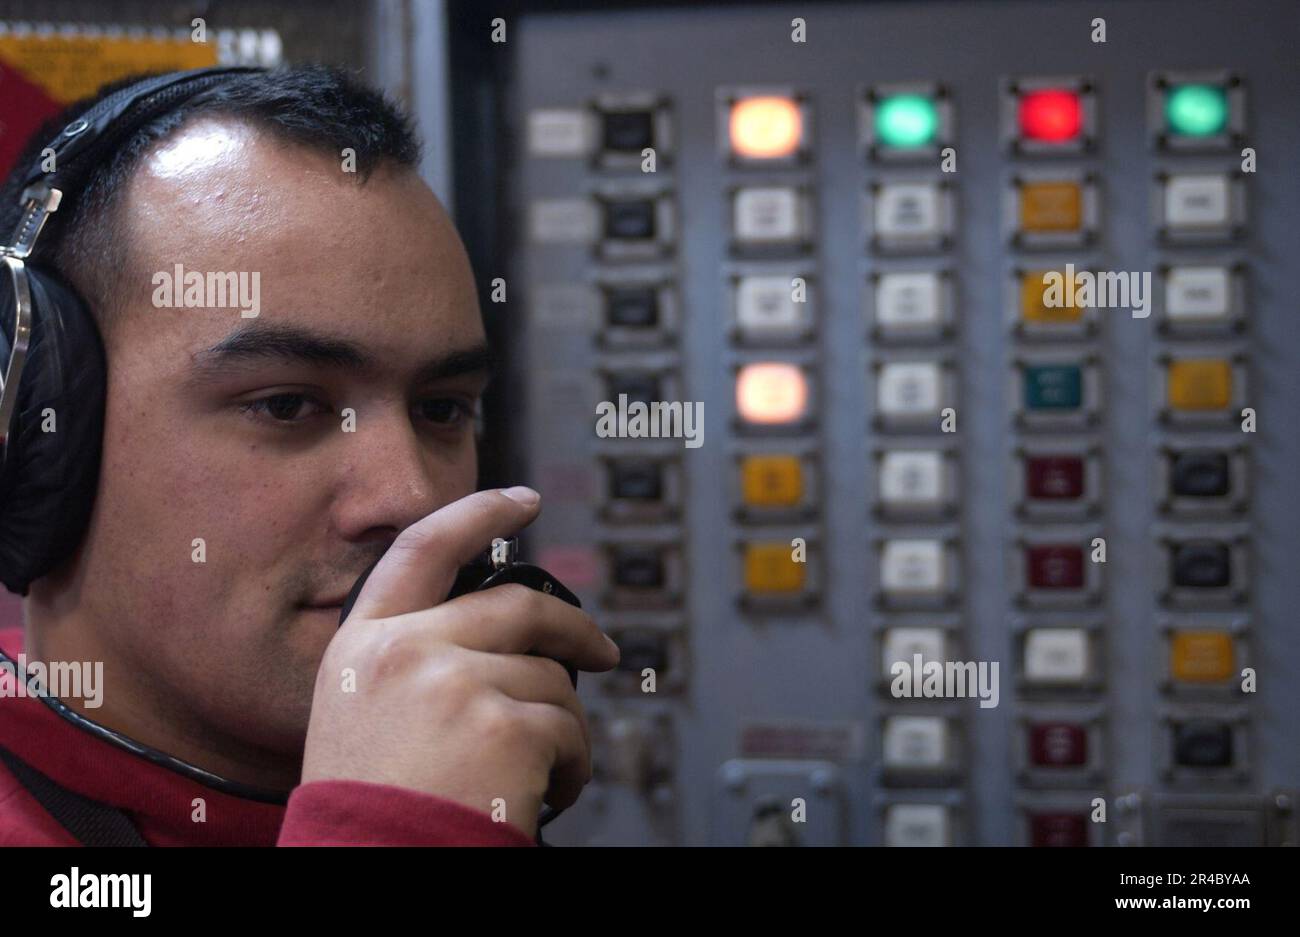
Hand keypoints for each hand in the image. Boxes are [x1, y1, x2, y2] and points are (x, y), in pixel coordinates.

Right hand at [300, 487, 618, 837]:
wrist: (371, 867)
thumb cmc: (371, 811)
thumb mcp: (362, 714)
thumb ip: (414, 662)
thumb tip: (494, 639)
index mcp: (365, 645)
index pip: (424, 547)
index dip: (478, 512)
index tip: (520, 500)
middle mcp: (408, 652)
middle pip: (519, 606)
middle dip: (573, 628)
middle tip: (600, 650)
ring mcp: (457, 685)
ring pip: (552, 678)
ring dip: (560, 727)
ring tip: (536, 771)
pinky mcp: (504, 726)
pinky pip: (570, 731)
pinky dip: (572, 767)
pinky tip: (543, 792)